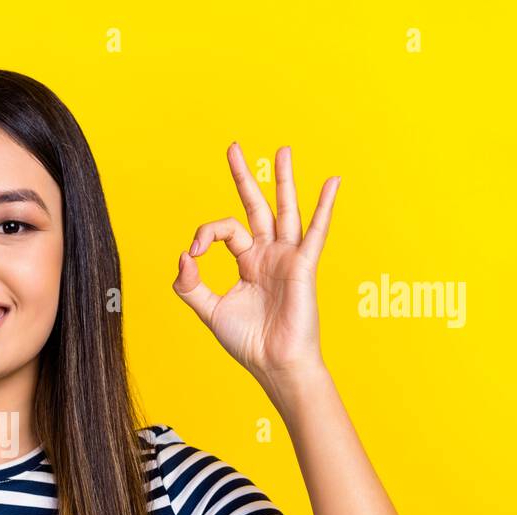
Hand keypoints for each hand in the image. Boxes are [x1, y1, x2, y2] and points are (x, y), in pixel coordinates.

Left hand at [172, 142, 339, 384]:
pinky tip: (332, 182)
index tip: (194, 253)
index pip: (225, 230)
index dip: (205, 234)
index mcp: (248, 263)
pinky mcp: (303, 265)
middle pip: (256, 207)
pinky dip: (324, 206)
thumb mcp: (209, 310)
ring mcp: (287, 258)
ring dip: (283, 180)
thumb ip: (190, 284)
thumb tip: (184, 255)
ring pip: (285, 210)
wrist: (274, 363)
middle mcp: (268, 255)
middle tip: (233, 148)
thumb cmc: (248, 341)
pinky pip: (316, 231)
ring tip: (282, 150)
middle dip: (244, 178)